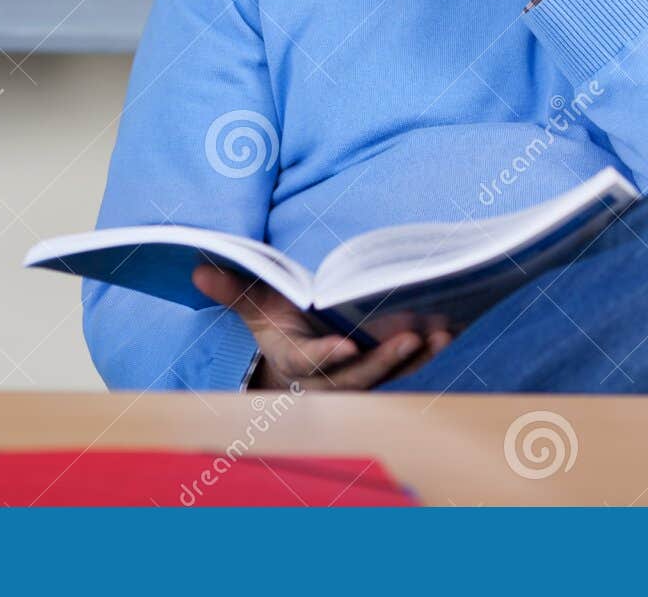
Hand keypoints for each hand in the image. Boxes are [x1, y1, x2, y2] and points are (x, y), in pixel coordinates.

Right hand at [192, 264, 451, 389]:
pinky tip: (449, 333)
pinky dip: (426, 356)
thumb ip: (233, 289)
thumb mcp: (254, 306)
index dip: (326, 357)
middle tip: (411, 337)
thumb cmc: (276, 325)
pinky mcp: (379, 376)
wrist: (292, 360)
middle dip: (384, 360)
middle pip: (357, 377)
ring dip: (415, 360)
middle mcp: (327, 379)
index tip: (345, 347)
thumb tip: (198, 267)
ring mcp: (356, 380)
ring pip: (387, 378)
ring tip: (441, 335)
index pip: (309, 362)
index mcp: (293, 360)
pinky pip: (404, 371)